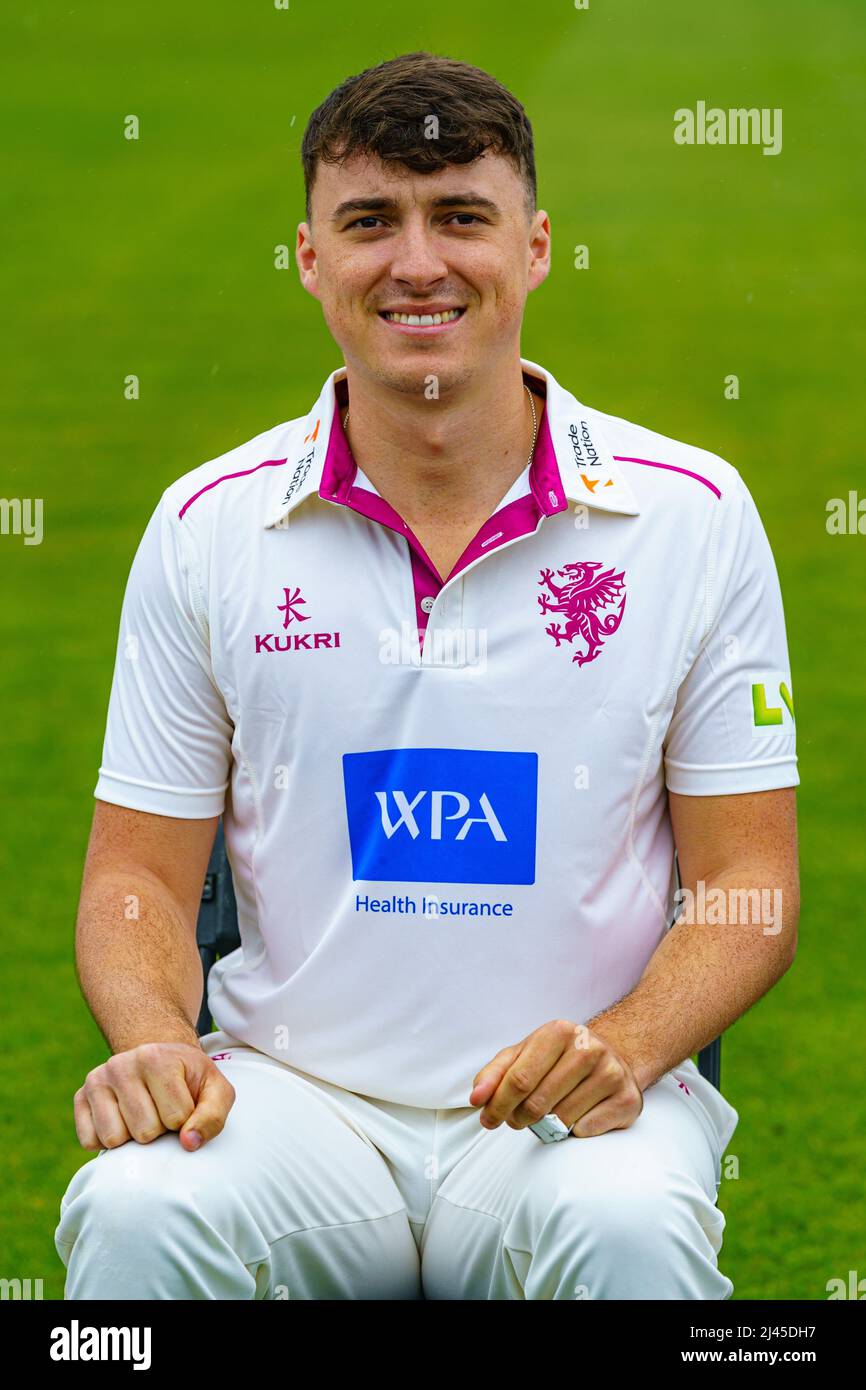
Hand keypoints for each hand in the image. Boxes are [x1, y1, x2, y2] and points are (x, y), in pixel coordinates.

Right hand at [74, 1042, 235, 1152]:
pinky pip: (90, 1141)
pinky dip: (108, 1141)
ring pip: (114, 1139)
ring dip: (133, 1138)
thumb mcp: (216, 1091)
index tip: (183, 1104)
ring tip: (144, 1114)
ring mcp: (97, 1080)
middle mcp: (120, 1064)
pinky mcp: (80, 1097)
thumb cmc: (190, 1080)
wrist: (159, 1060)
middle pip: (144, 1132)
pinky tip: (122, 1120)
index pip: (176, 1117)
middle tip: (161, 1110)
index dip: (185, 1120)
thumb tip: (188, 1144)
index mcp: (155, 1057)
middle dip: (159, 1130)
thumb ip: (213, 1117)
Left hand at [469, 1019, 643, 1137]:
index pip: (518, 1079)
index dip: (498, 1105)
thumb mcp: (524, 1055)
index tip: (488, 1120)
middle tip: (517, 1120)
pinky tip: (577, 1116)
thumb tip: (476, 1098)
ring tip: (548, 1114)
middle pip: (537, 1103)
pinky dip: (574, 1131)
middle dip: (519, 1119)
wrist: (611, 1058)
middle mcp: (588, 1048)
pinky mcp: (627, 1099)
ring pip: (561, 1120)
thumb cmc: (558, 1059)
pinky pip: (586, 1130)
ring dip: (547, 1126)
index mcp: (559, 1032)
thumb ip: (495, 1074)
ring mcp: (611, 1073)